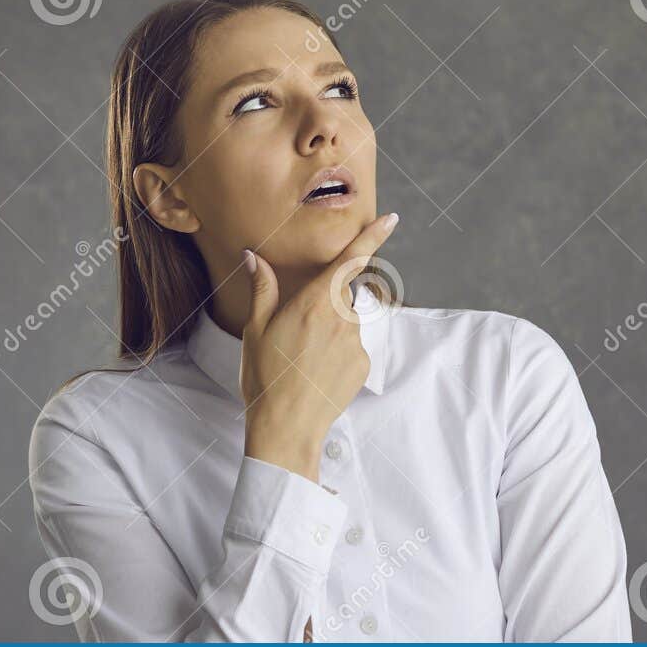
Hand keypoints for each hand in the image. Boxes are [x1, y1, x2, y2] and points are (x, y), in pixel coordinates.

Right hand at [238, 212, 399, 477]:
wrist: (286, 427)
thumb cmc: (265, 376)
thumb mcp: (256, 330)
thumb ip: (263, 289)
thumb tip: (255, 256)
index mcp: (315, 302)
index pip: (351, 261)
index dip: (373, 237)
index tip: (392, 218)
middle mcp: (342, 318)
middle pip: (341, 296)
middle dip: (323, 306)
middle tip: (296, 335)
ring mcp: (356, 342)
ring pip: (346, 323)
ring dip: (330, 332)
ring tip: (303, 360)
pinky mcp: (364, 364)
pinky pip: (353, 348)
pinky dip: (338, 354)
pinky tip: (318, 373)